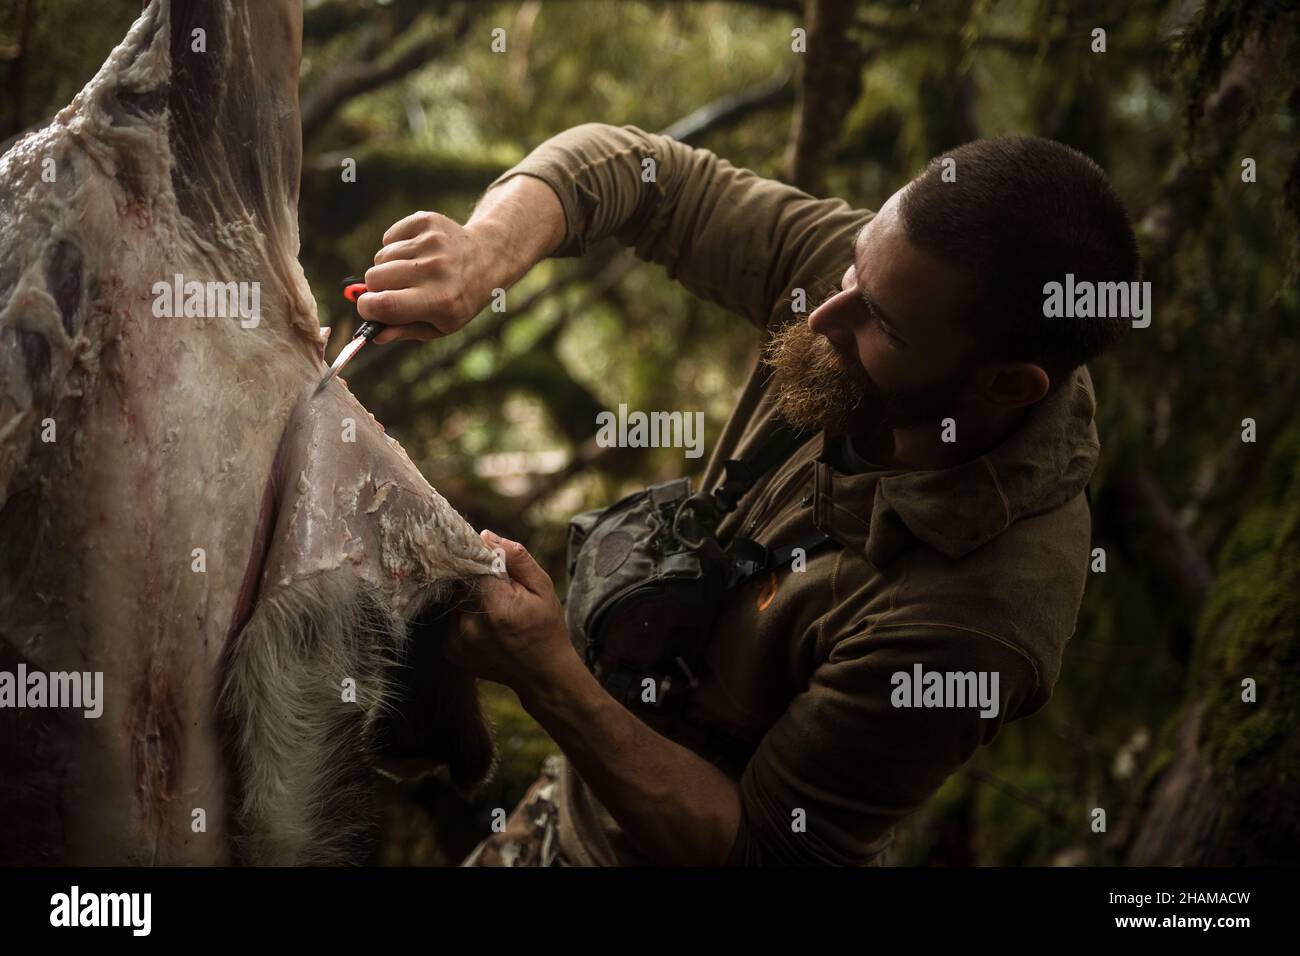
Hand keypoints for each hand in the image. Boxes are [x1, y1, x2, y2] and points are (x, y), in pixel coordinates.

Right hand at [358, 211, 499, 342]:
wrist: (488, 258)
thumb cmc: (460, 298)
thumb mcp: (441, 324)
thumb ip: (406, 331)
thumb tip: (374, 336)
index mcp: (439, 300)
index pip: (384, 304)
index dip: (367, 308)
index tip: (368, 308)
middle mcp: (435, 269)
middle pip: (374, 278)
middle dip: (377, 288)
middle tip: (397, 291)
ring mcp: (431, 242)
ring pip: (380, 257)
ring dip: (389, 267)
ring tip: (413, 272)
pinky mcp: (426, 221)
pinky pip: (388, 238)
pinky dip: (396, 247)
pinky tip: (417, 253)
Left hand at [443, 530, 578, 693]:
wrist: (542, 676)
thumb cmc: (547, 629)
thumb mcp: (543, 589)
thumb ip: (517, 560)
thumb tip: (487, 536)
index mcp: (496, 607)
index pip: (470, 566)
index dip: (477, 557)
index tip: (485, 554)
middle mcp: (471, 625)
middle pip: (461, 583)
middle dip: (477, 579)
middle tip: (499, 589)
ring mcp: (458, 640)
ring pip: (456, 601)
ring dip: (471, 598)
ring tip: (495, 610)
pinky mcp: (450, 650)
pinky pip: (452, 619)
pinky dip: (466, 617)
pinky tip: (487, 626)